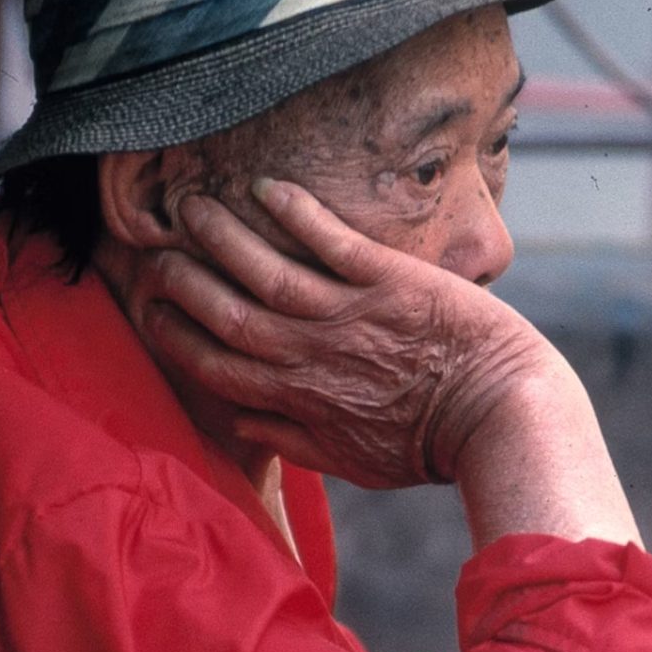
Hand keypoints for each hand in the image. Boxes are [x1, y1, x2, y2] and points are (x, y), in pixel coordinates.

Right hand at [140, 179, 556, 488]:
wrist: (500, 416)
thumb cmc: (430, 446)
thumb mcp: (354, 463)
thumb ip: (293, 442)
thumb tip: (241, 426)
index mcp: (296, 399)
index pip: (215, 366)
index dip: (175, 336)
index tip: (151, 312)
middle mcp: (310, 354)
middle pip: (224, 312)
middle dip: (182, 281)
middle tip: (156, 253)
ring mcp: (346, 313)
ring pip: (263, 269)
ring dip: (221, 236)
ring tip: (192, 208)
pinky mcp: (387, 279)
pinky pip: (327, 239)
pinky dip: (293, 212)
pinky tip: (265, 188)